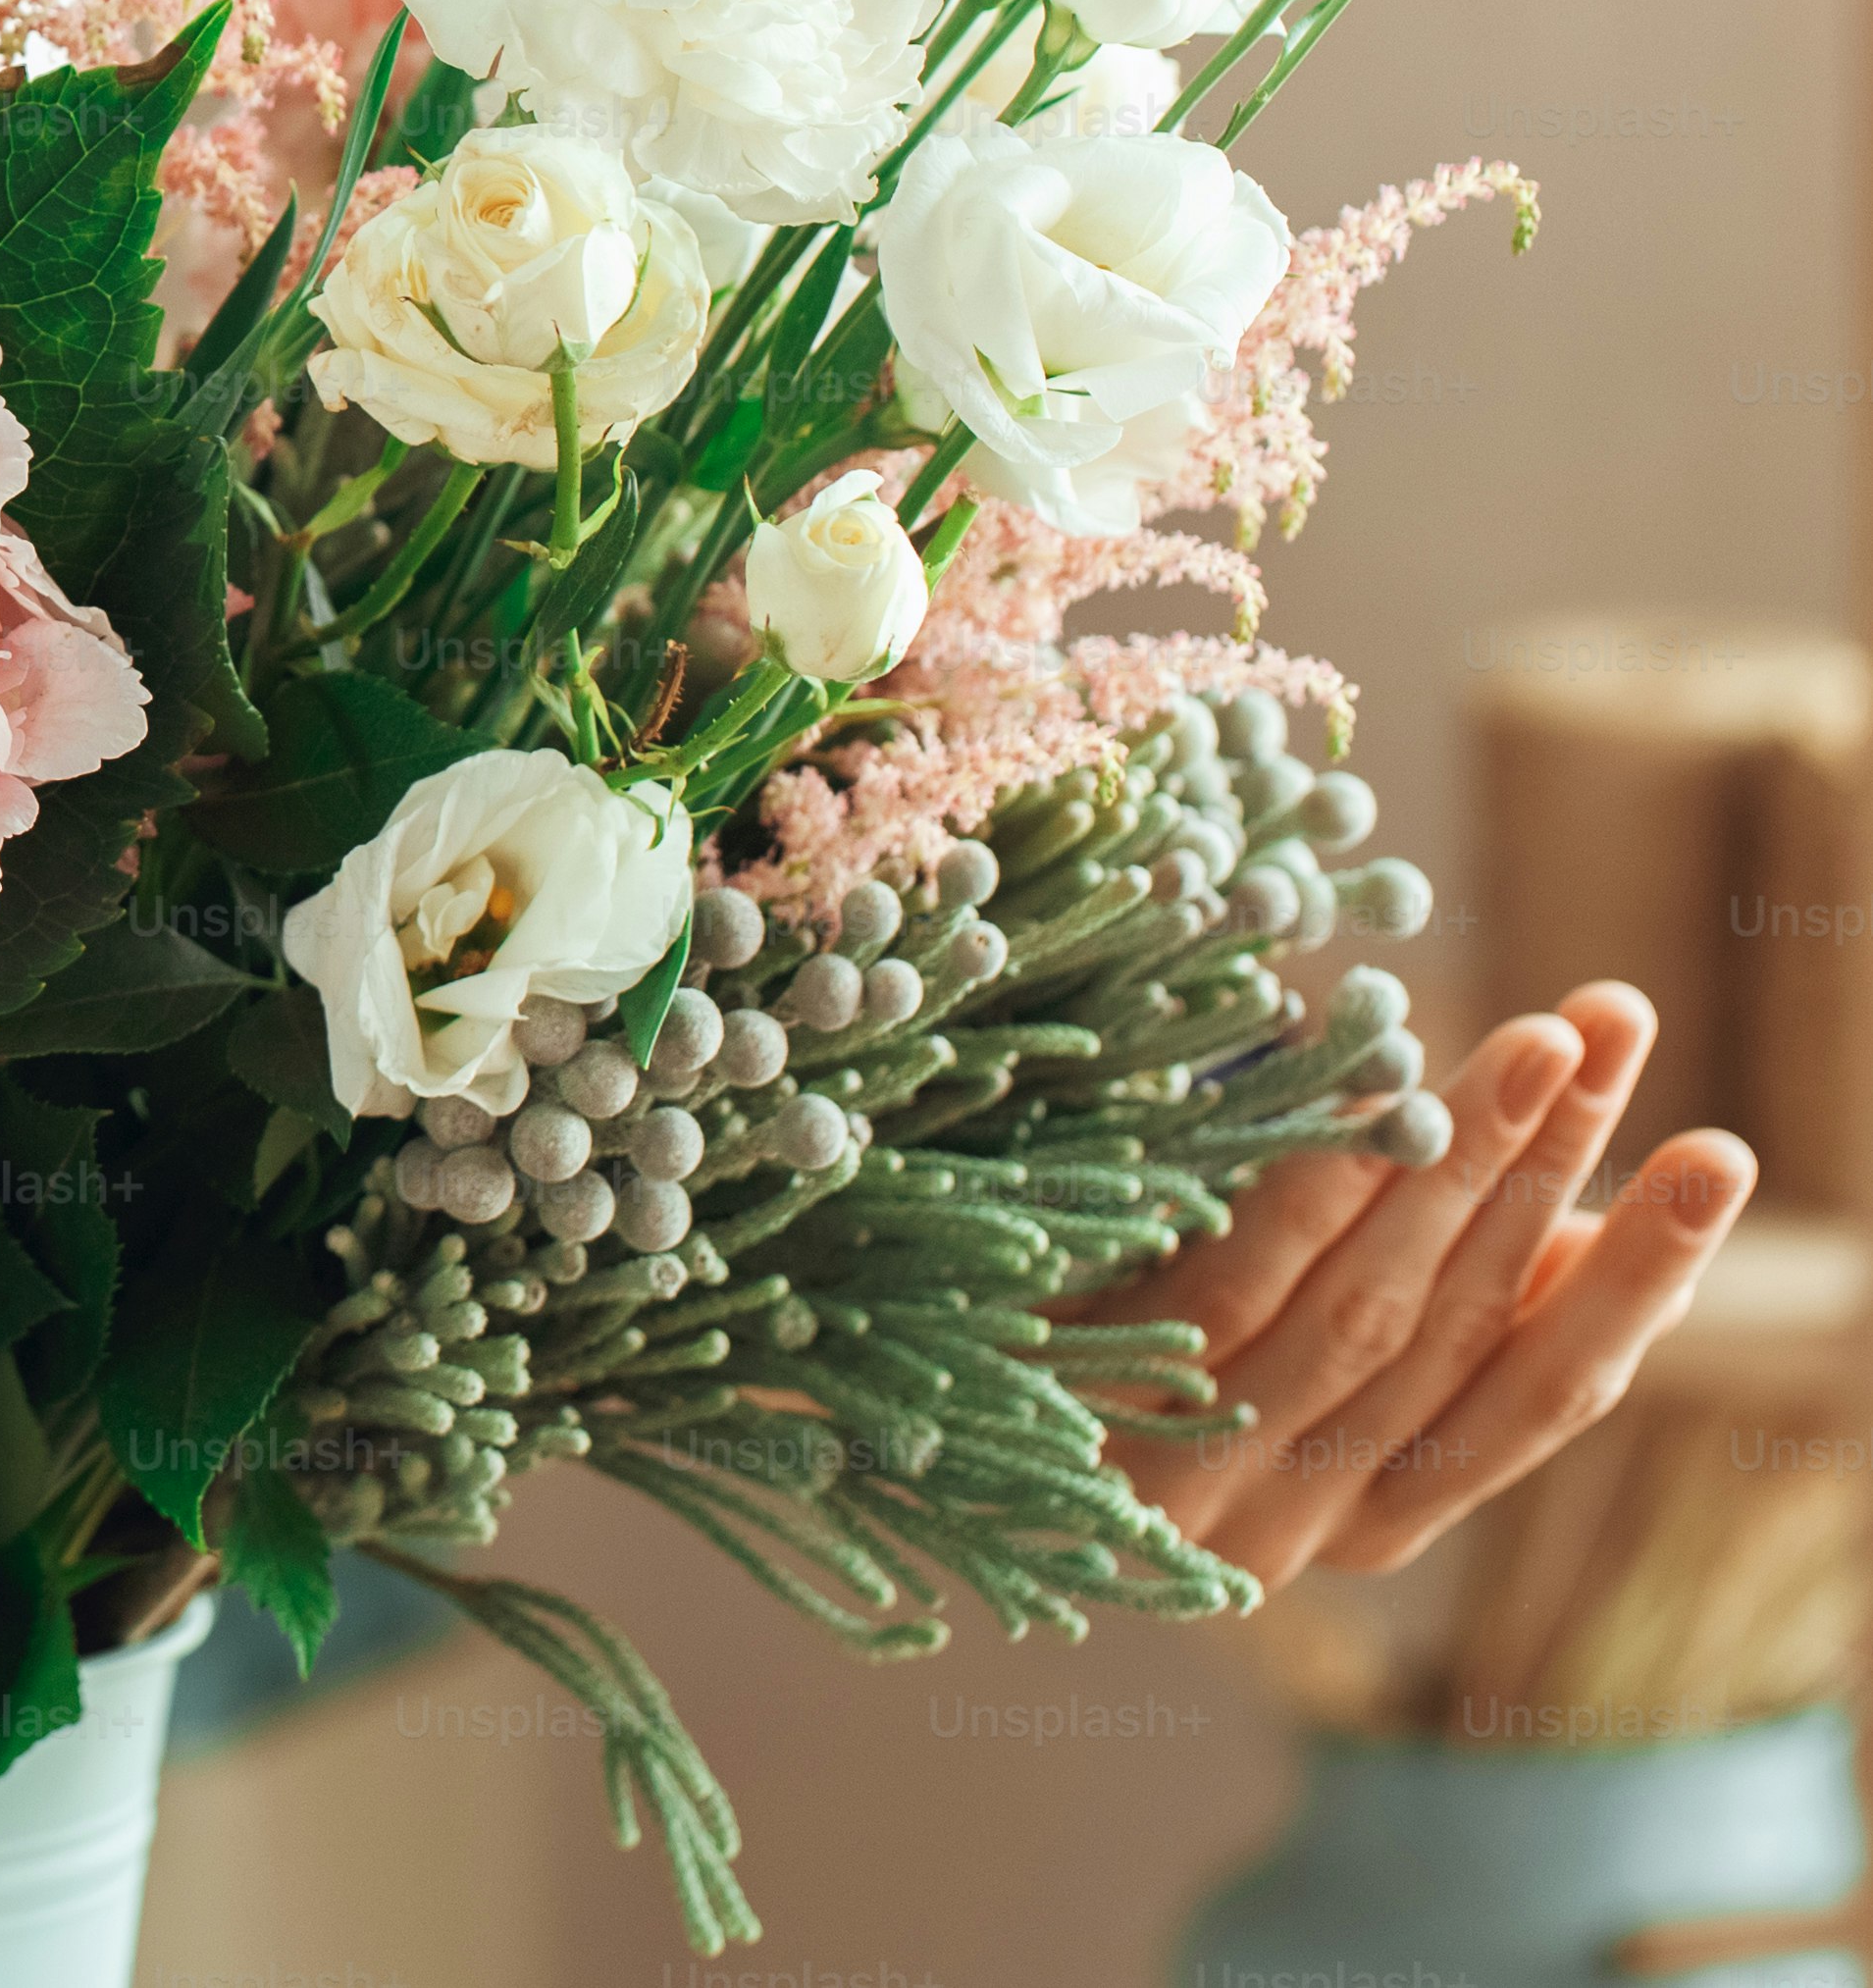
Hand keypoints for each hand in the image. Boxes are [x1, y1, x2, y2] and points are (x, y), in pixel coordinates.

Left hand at [1084, 982, 1755, 1585]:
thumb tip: (1578, 1225)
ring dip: (1471, 1166)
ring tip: (1547, 1039)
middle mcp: (1288, 1526)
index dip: (1638, 1282)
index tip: (1717, 1156)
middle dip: (1565, 1174)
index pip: (1536, 1402)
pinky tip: (1364, 1093)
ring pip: (1375, 1314)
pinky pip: (1227, 1288)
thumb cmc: (1065, 1347)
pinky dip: (1308, 1187)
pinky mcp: (1085, 1419)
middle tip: (1623, 1030)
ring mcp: (1186, 1485)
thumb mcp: (1252, 1347)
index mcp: (1355, 1521)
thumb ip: (1408, 1310)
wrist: (839, 1409)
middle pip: (1465, 1335)